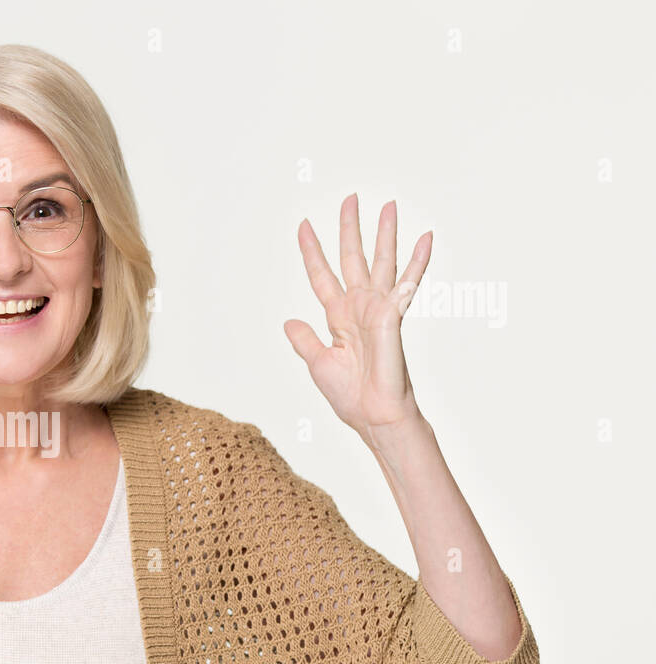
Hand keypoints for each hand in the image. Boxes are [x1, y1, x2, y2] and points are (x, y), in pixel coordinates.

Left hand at [283, 194, 430, 447]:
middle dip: (349, 228)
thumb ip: (305, 340)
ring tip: (388, 205)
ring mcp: (378, 309)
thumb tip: (289, 321)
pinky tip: (425, 237)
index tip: (303, 225)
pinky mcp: (393, 316)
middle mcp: (359, 307)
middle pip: (352, 257)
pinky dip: (416, 259)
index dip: (311, 250)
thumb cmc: (351, 395)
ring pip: (382, 261)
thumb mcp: (318, 363)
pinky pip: (406, 282)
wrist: (372, 414)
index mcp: (338, 317)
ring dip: (384, 233)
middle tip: (350, 198)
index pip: (322, 275)